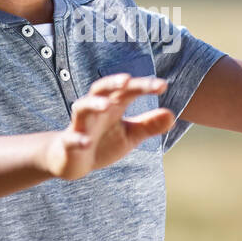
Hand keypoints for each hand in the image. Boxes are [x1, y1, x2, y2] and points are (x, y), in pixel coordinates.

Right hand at [44, 74, 175, 180]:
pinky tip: (87, 143)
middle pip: (101, 89)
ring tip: (107, 105)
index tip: (162, 85)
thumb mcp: (130, 135)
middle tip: (127, 79)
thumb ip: (149, 125)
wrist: (73, 161)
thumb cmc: (103, 142)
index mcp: (112, 106)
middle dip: (112, 82)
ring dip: (93, 104)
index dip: (143, 86)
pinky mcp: (69, 144)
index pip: (127, 91)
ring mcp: (80, 126)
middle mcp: (95, 111)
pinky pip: (71, 139)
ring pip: (82, 108)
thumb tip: (172, 114)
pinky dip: (78, 139)